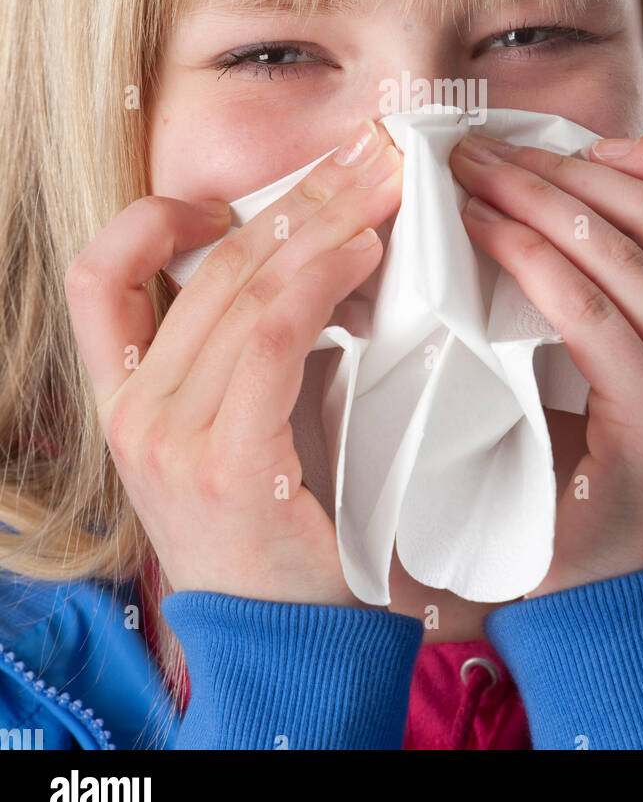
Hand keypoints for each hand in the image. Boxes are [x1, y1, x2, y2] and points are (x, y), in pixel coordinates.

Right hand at [64, 119, 401, 605]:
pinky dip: (322, 279)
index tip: (229, 198)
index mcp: (129, 400)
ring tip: (384, 188)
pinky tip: (366, 252)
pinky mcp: (224, 461)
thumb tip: (329, 254)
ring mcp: (169, 436)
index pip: (98, 280)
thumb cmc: (283, 537)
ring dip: (324, 221)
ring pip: (243, 285)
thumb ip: (256, 356)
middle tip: (367, 153)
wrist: (285, 649)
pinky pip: (272, 335)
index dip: (150, 219)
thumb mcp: (244, 434)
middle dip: (295, 194)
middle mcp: (133, 412)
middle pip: (205, 262)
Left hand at [449, 130, 642, 594]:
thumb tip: (544, 215)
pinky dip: (532, 257)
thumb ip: (625, 313)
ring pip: (631, 249)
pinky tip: (483, 236)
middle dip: (570, 166)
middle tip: (490, 150)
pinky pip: (591, 311)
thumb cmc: (613, 498)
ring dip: (541, 197)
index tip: (587, 146)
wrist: (623, 617)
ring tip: (473, 176)